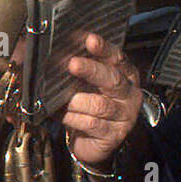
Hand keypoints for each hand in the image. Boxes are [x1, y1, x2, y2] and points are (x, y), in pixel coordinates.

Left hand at [62, 33, 142, 167]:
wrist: (93, 142)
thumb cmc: (87, 108)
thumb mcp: (84, 85)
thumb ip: (76, 70)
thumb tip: (51, 55)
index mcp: (124, 76)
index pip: (116, 58)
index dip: (103, 49)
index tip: (89, 39)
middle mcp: (128, 94)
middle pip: (112, 79)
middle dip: (91, 70)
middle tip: (73, 64)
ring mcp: (124, 115)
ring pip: (99, 104)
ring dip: (76, 101)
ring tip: (63, 99)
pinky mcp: (114, 134)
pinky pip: (91, 123)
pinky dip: (73, 118)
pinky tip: (63, 115)